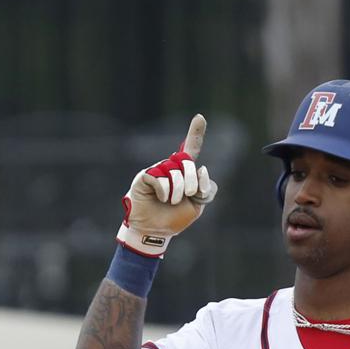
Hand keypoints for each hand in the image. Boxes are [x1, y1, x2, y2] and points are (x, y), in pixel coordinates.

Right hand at [117, 114, 217, 256]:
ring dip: (176, 192)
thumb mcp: (198, 205)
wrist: (157, 231)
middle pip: (187, 162)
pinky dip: (163, 193)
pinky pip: (159, 179)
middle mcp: (170, 167)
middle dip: (192, 181)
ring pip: (174, 172)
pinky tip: (159, 199)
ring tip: (169, 201)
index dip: (196, 133)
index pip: (191, 149)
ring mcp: (156, 171)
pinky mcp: (144, 177)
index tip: (200, 117)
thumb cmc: (176, 217)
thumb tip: (201, 167)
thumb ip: (205, 188)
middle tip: (188, 195)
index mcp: (185, 172)